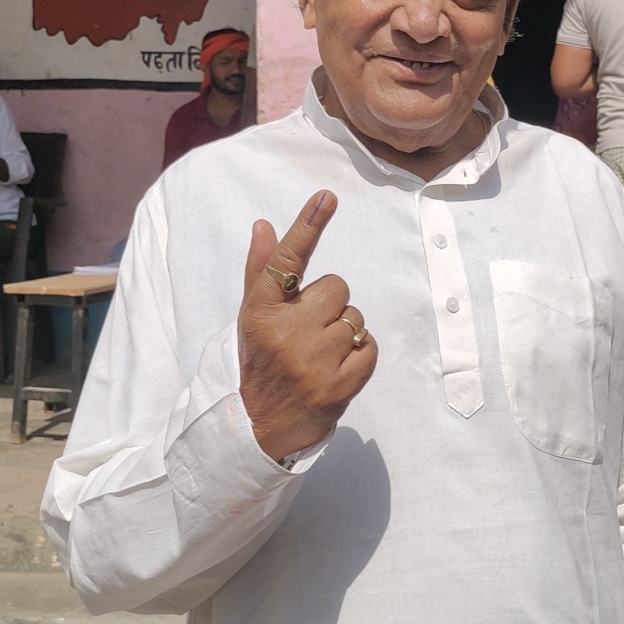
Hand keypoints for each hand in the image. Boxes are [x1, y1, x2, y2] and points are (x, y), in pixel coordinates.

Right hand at [238, 190, 377, 462]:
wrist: (260, 426)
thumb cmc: (261, 360)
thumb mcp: (253, 316)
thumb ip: (262, 269)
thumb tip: (264, 224)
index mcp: (261, 311)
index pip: (285, 261)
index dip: (307, 226)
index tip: (327, 197)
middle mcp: (286, 332)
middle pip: (337, 287)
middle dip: (330, 305)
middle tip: (309, 330)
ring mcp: (313, 361)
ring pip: (356, 318)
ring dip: (345, 332)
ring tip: (320, 353)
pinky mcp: (339, 386)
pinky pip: (370, 347)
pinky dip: (360, 354)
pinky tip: (337, 367)